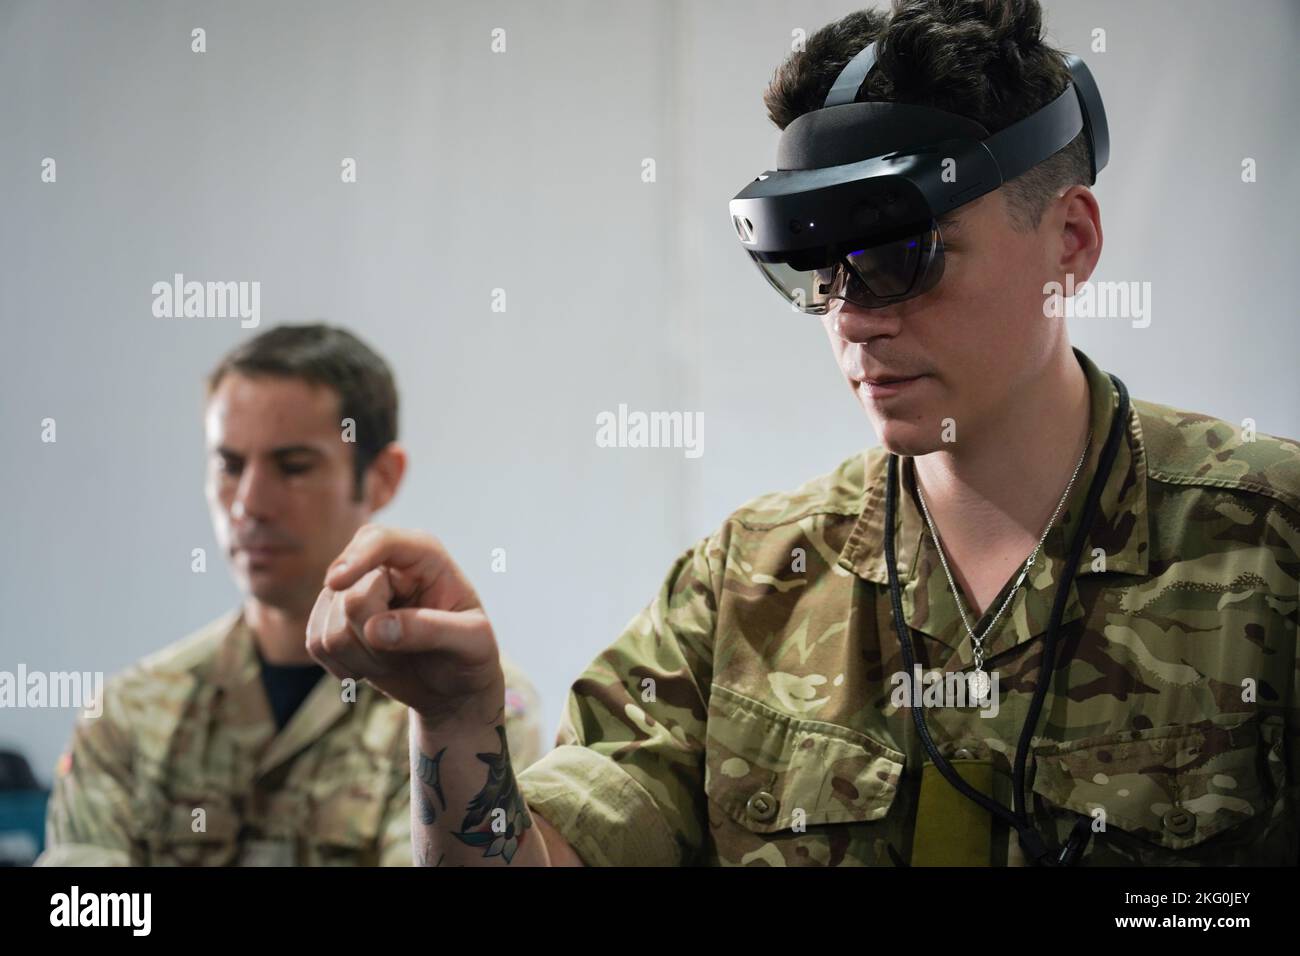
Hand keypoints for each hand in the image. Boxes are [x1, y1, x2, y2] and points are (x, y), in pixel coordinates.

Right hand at [306, 525, 503, 726]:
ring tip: (394, 658)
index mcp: (423, 555)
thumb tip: (377, 629)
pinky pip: (314, 642)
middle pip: (349, 594)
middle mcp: (383, 565)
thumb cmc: (470, 655)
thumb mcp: (471, 642)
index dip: (356, 558)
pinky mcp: (332, 619)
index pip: (379, 541)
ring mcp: (352, 591)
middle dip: (375, 637)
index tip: (336, 583)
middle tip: (408, 652)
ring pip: (327, 625)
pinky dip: (341, 666)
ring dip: (362, 657)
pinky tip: (370, 667)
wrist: (452, 685)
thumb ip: (431, 630)